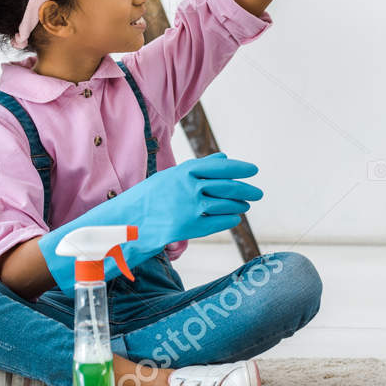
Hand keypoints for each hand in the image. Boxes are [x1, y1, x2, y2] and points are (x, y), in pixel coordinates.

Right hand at [43, 154, 261, 290]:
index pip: (221, 167)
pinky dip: (230, 219)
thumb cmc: (149, 197)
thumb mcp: (171, 176)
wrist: (127, 222)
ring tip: (245, 205)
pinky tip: (234, 218)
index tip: (254, 170)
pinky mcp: (190, 227)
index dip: (240, 168)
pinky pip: (219, 222)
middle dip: (247, 189)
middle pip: (228, 187)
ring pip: (227, 205)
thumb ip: (199, 168)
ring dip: (239, 205)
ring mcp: (191, 208)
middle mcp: (190, 188)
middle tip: (258, 192)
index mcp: (185, 171)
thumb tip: (224, 158)